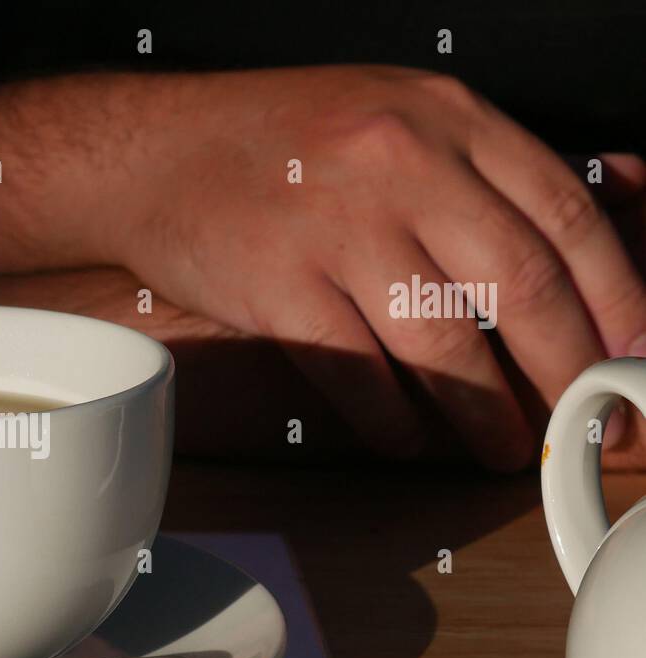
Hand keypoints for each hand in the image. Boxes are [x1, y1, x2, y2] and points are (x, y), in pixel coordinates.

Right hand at [109, 66, 645, 469]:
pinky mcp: (278, 287)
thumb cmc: (272, 140)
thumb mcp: (391, 115)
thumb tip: (559, 256)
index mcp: (444, 117)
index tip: (631, 352)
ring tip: (504, 448)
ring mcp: (336, 227)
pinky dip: (392, 419)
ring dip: (487, 412)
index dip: (615, 296)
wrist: (155, 152)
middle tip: (581, 418)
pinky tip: (409, 438)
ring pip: (444, 343)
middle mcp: (399, 164)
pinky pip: (357, 372)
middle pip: (521, 284)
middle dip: (566, 368)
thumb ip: (472, 171)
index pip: (565, 213)